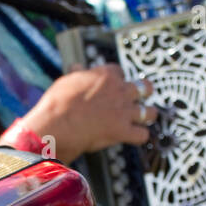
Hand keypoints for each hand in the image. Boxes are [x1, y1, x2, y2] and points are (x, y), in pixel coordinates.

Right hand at [1, 64, 157, 164]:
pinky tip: (134, 137)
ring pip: (150, 112)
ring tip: (143, 119)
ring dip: (147, 115)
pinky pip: (142, 135)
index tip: (113, 86)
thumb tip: (78, 67)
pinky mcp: (122, 131)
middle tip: (139, 98)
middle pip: (144, 87)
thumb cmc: (57, 103)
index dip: (117, 80)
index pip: (120, 72)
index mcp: (106, 75)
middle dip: (144, 92)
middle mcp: (119, 91)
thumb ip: (78, 75)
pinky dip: (139, 137)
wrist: (56, 124)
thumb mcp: (66, 81)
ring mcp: (124, 111)